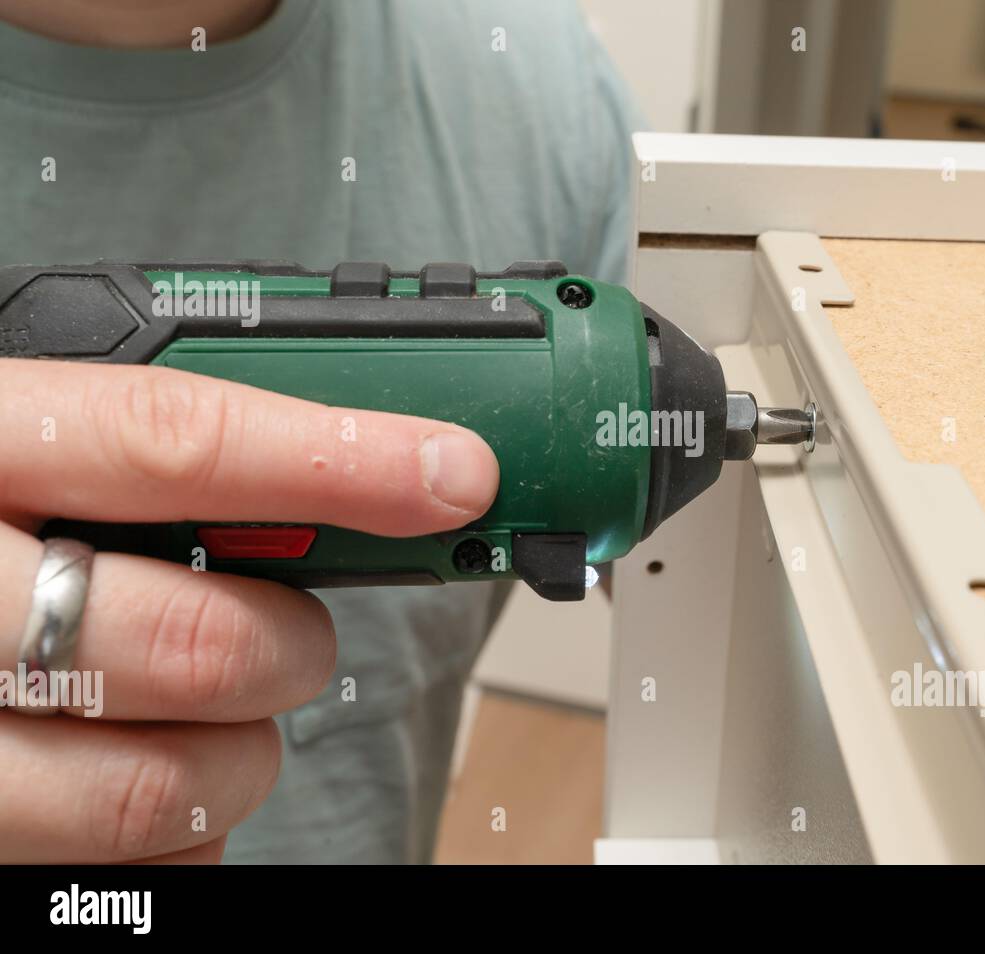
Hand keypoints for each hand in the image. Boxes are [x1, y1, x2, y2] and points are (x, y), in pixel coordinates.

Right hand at [0, 359, 497, 861]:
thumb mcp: (24, 454)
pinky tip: (153, 780)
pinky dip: (186, 835)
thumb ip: (152, 462)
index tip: (452, 471)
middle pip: (191, 638)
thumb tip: (355, 472)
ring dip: (241, 754)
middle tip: (290, 635)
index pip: (169, 438)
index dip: (336, 456)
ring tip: (215, 716)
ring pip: (161, 782)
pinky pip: (135, 872)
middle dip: (287, 645)